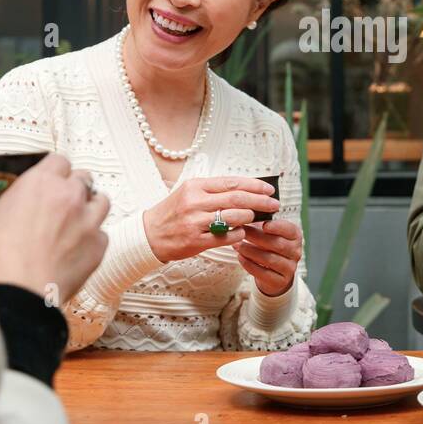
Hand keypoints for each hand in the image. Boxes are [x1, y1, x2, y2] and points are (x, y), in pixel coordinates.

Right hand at [0, 152, 108, 302]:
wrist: (18, 295)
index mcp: (42, 183)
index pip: (58, 160)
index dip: (51, 169)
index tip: (44, 179)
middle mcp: (71, 197)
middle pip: (82, 178)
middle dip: (70, 186)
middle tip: (54, 202)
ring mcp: (89, 223)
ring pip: (100, 201)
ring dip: (88, 206)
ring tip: (72, 218)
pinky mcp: (98, 248)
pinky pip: (102, 234)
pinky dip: (92, 238)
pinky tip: (75, 246)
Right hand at [142, 175, 279, 262]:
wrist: (149, 234)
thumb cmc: (173, 212)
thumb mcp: (188, 192)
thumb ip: (213, 190)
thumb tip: (244, 189)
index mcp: (195, 186)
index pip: (231, 183)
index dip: (254, 185)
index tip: (268, 189)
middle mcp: (195, 202)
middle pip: (236, 199)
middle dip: (259, 201)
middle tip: (274, 204)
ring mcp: (195, 222)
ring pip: (232, 217)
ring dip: (249, 217)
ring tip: (257, 218)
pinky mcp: (195, 241)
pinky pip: (225, 237)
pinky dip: (237, 234)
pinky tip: (242, 232)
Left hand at [233, 218, 301, 296]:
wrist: (274, 272)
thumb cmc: (270, 247)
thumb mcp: (271, 233)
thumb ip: (262, 224)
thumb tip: (246, 215)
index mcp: (295, 236)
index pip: (290, 230)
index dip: (277, 227)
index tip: (263, 224)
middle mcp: (295, 252)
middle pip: (278, 244)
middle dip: (257, 237)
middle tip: (241, 231)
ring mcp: (289, 268)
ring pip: (270, 259)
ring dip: (251, 251)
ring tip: (238, 245)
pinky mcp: (280, 281)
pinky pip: (263, 273)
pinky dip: (249, 264)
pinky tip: (240, 257)